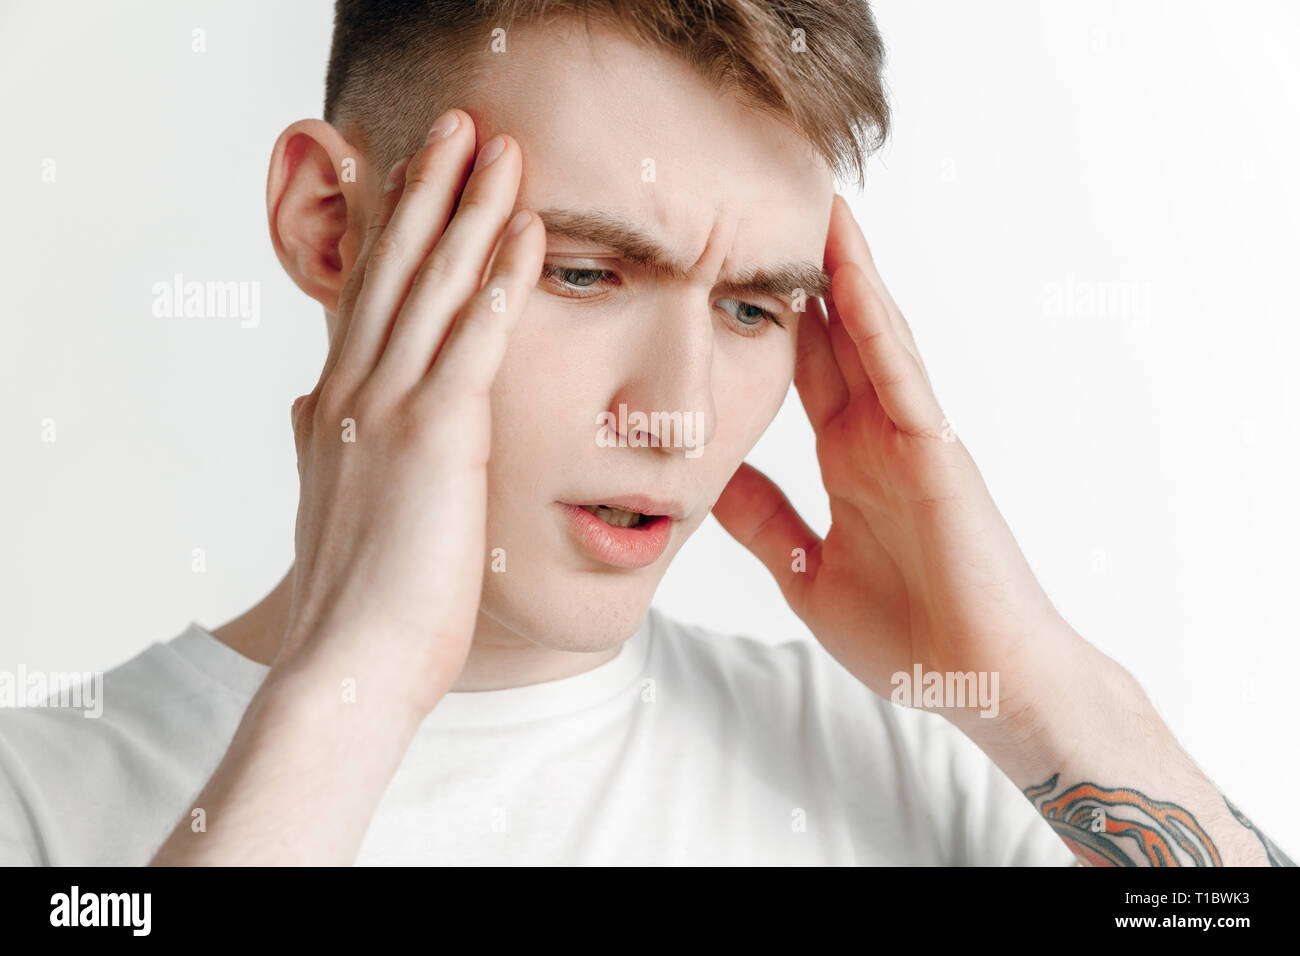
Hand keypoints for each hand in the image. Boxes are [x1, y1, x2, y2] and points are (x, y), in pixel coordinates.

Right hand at [277, 110, 543, 716]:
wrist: (350, 662)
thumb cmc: (362, 597)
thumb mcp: (330, 501)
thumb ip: (323, 444)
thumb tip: (306, 408)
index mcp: (338, 405)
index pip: (370, 294)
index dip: (395, 225)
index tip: (419, 173)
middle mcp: (355, 391)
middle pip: (397, 268)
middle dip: (430, 189)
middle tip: (460, 126)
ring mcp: (390, 408)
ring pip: (435, 287)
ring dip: (471, 211)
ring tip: (502, 151)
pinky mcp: (433, 435)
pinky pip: (474, 338)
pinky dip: (499, 280)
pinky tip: (527, 233)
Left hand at [712, 195, 1070, 728]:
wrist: (973, 682)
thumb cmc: (906, 634)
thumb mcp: (804, 570)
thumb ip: (763, 519)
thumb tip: (711, 478)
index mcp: (849, 460)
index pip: (804, 371)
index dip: (773, 317)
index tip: (730, 266)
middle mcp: (879, 436)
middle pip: (837, 335)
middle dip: (809, 271)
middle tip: (772, 202)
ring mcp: (911, 438)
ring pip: (874, 337)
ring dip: (847, 271)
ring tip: (817, 203)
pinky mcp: (937, 453)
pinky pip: (901, 376)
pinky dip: (877, 323)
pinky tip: (853, 274)